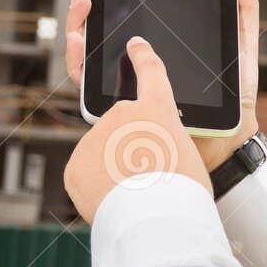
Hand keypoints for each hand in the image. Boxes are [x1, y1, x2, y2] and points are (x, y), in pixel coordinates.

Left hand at [63, 36, 209, 221]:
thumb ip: (168, 141)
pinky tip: (114, 201)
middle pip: (124, 126)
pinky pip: (87, 174)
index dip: (143, 57)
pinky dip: (97, 188)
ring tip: (135, 195)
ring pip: (104, 152)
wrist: (156, 220)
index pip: (150, 71)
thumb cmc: (186, 193)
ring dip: (115, 169)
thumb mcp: (190, 156)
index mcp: (159, 107)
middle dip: (130, 146)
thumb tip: (150, 147)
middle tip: (149, 175)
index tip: (135, 46)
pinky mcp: (76, 163)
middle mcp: (124, 113)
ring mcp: (96, 136)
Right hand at [65, 0, 260, 171]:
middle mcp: (133, 58)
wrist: (230, 138)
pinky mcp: (116, 105)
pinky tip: (80, 40)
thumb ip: (242, 9)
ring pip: (86, 47)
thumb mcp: (240, 45)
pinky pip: (87, 82)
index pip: (126, 7)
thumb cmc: (235, 96)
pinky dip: (77, 60)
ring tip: (84, 0)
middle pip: (99, 22)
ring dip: (77, 21)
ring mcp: (122, 80)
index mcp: (158, 41)